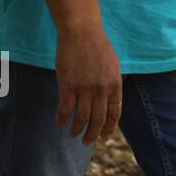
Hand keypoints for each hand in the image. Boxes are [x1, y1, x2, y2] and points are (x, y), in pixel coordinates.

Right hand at [54, 22, 121, 145]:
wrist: (82, 32)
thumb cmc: (97, 47)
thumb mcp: (112, 66)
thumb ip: (111, 84)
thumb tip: (110, 101)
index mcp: (115, 84)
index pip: (115, 112)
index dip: (109, 127)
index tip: (104, 136)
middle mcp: (102, 89)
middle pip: (98, 119)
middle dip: (93, 134)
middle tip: (88, 142)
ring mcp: (85, 88)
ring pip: (82, 118)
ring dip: (77, 130)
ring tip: (73, 136)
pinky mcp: (68, 85)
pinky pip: (65, 109)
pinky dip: (62, 119)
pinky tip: (59, 124)